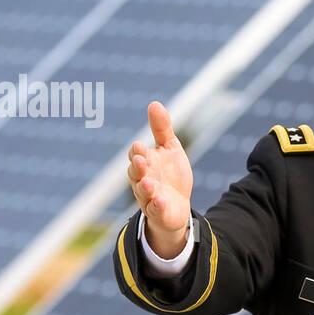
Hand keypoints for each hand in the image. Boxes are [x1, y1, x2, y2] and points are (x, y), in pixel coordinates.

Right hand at [127, 101, 192, 256]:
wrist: (177, 205)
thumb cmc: (170, 174)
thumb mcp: (170, 149)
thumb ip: (161, 129)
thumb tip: (154, 103)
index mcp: (145, 162)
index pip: (136, 155)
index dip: (137, 151)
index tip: (140, 146)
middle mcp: (142, 179)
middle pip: (135, 172)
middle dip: (137, 166)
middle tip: (140, 159)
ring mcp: (149, 196)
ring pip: (142, 191)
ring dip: (144, 186)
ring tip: (149, 181)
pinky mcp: (158, 211)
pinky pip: (155, 208)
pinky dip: (157, 204)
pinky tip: (160, 200)